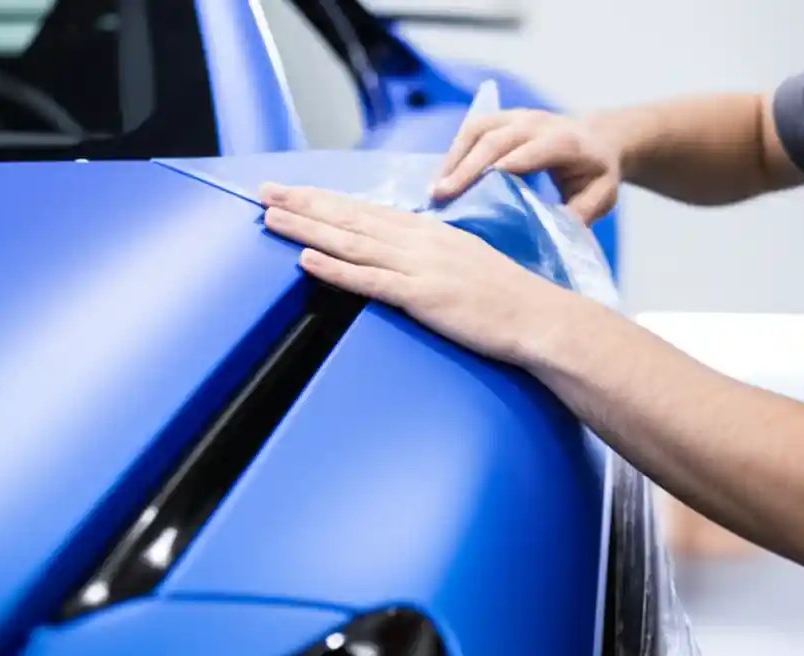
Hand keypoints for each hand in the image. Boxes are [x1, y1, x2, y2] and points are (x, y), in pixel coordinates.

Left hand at [259, 182, 576, 364]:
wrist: (539, 317)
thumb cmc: (505, 296)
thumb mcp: (462, 261)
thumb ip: (427, 254)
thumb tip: (395, 253)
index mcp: (428, 231)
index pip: (365, 209)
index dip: (324, 199)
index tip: (292, 190)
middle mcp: (419, 241)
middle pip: (350, 217)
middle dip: (304, 204)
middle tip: (264, 192)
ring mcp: (420, 267)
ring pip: (351, 242)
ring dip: (308, 230)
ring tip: (272, 219)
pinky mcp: (423, 296)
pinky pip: (370, 280)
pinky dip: (336, 268)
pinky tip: (308, 260)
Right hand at [432, 110, 621, 223]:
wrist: (596, 138)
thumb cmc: (595, 173)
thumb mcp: (601, 196)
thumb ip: (579, 214)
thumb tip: (548, 232)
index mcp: (565, 141)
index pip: (531, 151)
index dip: (504, 166)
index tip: (478, 192)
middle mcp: (538, 122)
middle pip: (496, 139)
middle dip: (466, 168)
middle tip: (442, 196)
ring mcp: (516, 116)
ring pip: (477, 130)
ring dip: (453, 159)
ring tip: (435, 190)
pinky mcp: (500, 118)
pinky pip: (471, 130)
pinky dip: (453, 153)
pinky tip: (442, 179)